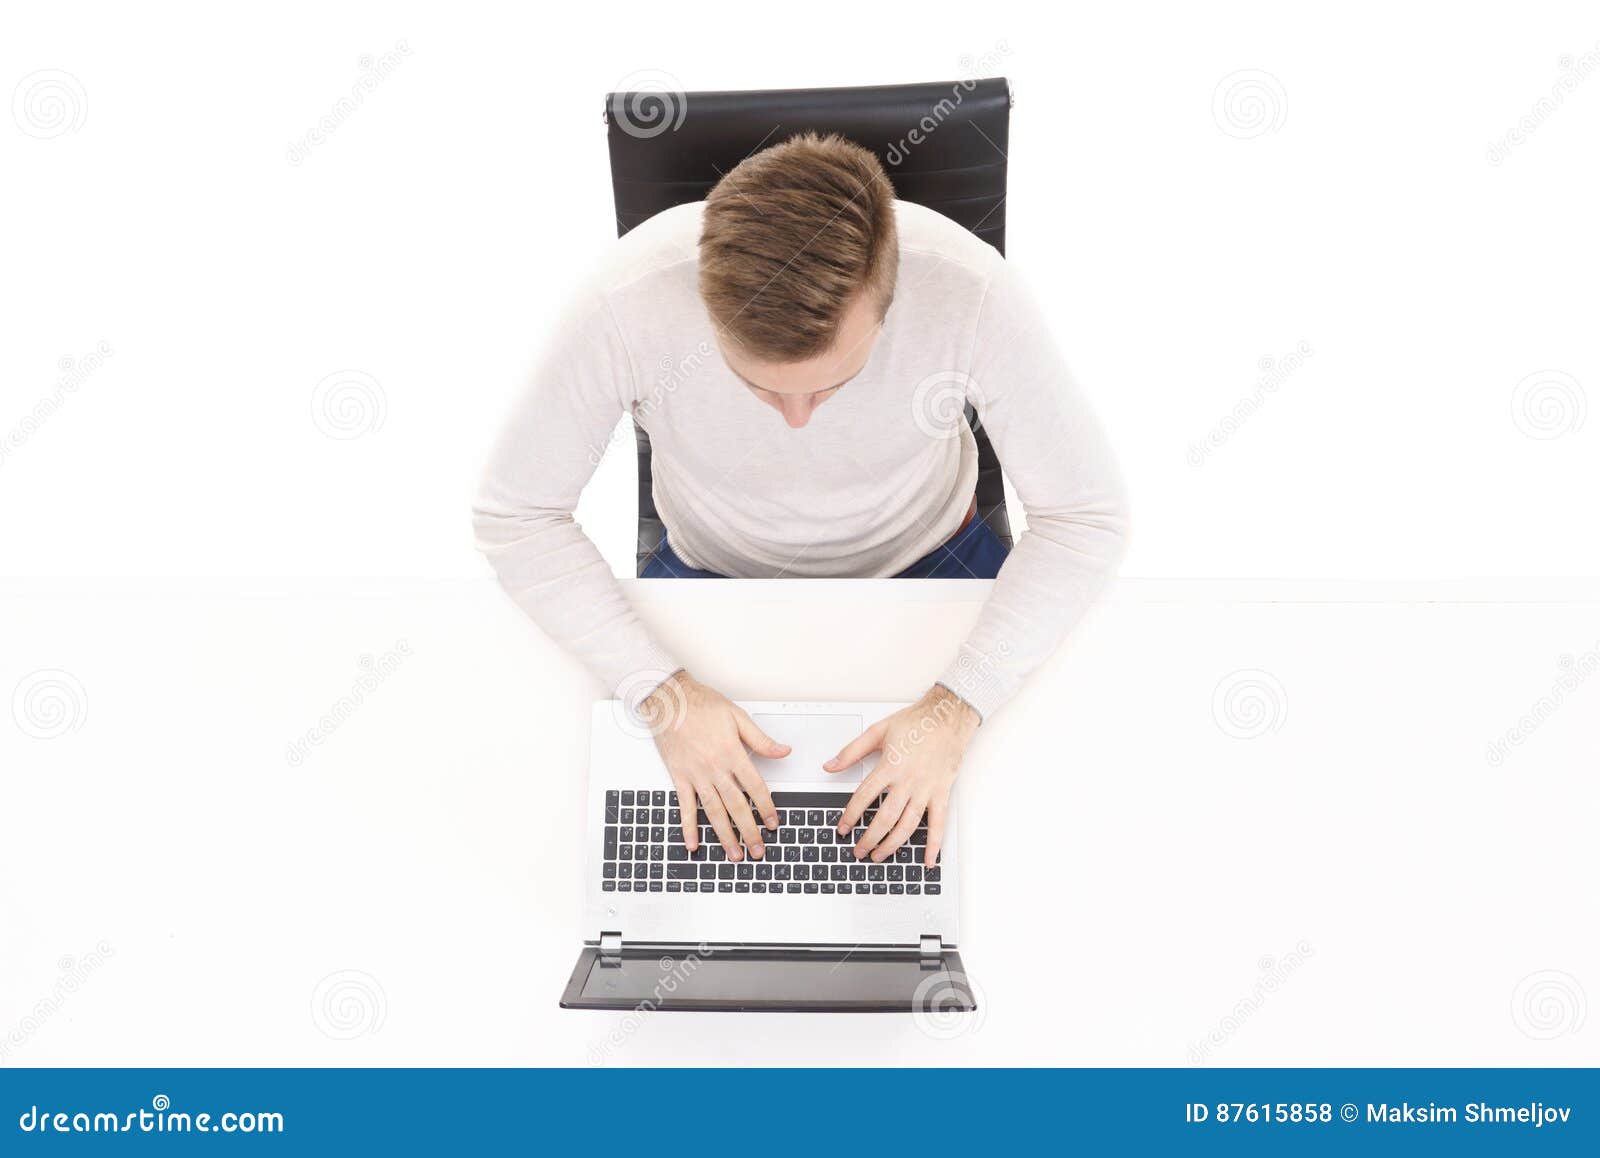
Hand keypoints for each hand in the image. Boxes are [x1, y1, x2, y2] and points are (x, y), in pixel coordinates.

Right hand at [643, 671, 788, 860]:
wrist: (668, 700)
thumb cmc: (701, 705)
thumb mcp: (737, 716)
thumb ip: (761, 739)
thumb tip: (783, 751)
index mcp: (732, 753)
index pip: (755, 787)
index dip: (766, 807)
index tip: (773, 823)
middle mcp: (714, 768)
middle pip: (736, 806)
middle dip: (749, 831)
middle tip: (757, 850)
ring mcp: (696, 775)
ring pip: (714, 812)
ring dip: (725, 836)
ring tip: (734, 854)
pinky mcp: (679, 777)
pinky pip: (685, 807)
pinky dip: (689, 828)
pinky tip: (694, 844)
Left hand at [826, 685, 978, 867]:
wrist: (948, 716)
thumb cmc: (916, 722)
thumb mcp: (878, 731)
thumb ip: (851, 751)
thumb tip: (830, 765)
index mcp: (890, 766)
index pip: (864, 797)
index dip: (850, 815)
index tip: (842, 828)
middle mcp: (908, 781)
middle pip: (885, 818)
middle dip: (869, 838)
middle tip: (858, 850)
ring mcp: (926, 789)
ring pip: (908, 825)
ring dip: (892, 844)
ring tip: (879, 856)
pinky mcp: (942, 793)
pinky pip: (938, 823)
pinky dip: (933, 844)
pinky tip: (927, 860)